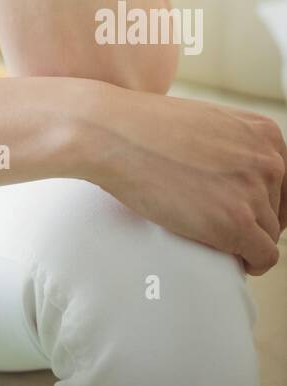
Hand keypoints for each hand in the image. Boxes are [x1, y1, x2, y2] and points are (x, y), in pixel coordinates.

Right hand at [82, 81, 286, 276]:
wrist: (115, 133)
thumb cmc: (148, 126)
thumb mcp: (208, 122)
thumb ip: (236, 146)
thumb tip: (241, 180)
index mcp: (265, 133)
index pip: (286, 182)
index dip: (264, 202)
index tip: (245, 211)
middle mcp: (268, 161)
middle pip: (279, 211)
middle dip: (253, 221)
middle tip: (220, 223)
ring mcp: (254, 192)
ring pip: (269, 235)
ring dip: (245, 240)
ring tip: (211, 234)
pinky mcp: (235, 223)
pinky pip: (264, 257)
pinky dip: (250, 262)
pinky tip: (229, 256)